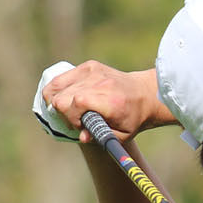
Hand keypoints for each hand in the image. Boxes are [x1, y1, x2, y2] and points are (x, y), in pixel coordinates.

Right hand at [36, 61, 169, 141]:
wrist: (146, 94)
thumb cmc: (133, 117)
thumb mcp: (123, 135)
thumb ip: (101, 136)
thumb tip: (82, 137)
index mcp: (110, 100)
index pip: (76, 103)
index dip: (72, 118)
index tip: (81, 125)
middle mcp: (100, 82)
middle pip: (61, 97)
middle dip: (63, 112)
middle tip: (76, 118)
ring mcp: (92, 71)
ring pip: (56, 86)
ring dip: (58, 100)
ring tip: (70, 109)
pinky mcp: (88, 66)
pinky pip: (62, 78)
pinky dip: (60, 89)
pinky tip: (68, 98)